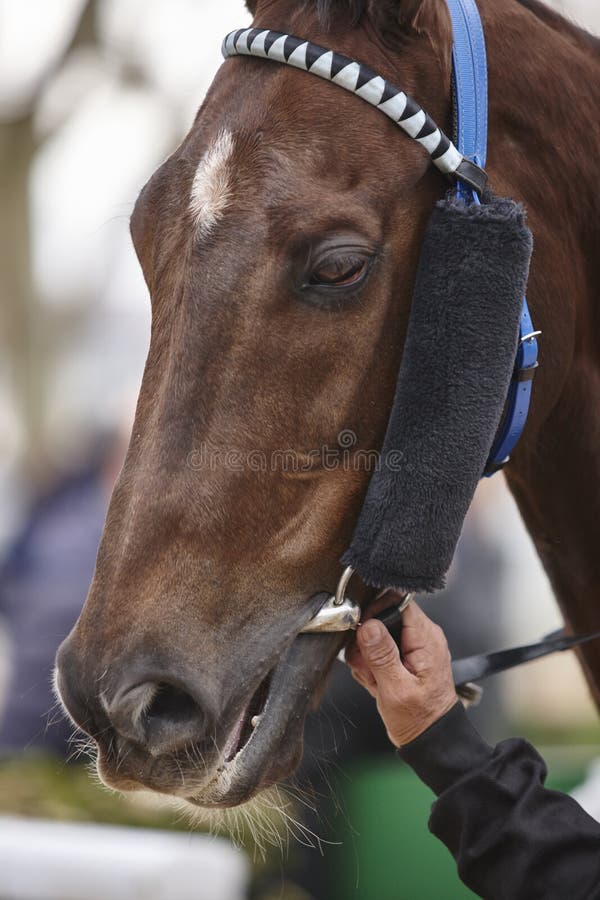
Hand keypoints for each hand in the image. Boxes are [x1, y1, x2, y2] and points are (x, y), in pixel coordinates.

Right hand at [346, 599, 457, 746]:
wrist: (430, 739)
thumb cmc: (421, 719)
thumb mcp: (396, 689)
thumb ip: (382, 655)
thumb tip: (368, 626)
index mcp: (425, 637)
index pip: (397, 600)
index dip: (374, 611)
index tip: (361, 632)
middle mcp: (420, 636)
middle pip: (381, 617)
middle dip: (366, 642)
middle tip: (368, 667)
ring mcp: (411, 646)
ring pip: (374, 635)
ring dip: (366, 658)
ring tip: (374, 679)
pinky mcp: (402, 656)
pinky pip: (377, 650)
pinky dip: (370, 666)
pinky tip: (376, 682)